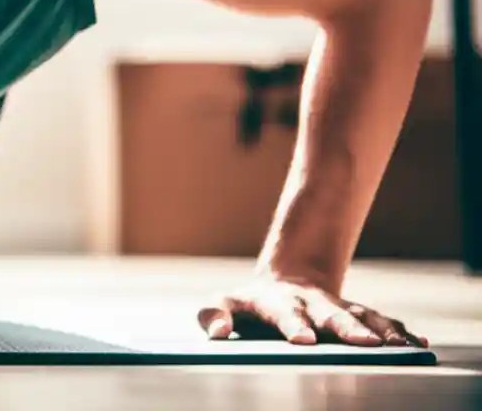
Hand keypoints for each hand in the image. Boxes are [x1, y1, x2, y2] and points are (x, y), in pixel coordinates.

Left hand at [197, 276, 427, 346]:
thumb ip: (213, 315)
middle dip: (347, 328)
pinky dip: (398, 332)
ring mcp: (336, 307)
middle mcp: (310, 302)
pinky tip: (416, 343)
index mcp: (276, 301)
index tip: (303, 340)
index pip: (284, 313)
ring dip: (380, 331)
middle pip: (330, 314)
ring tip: (398, 347)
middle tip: (364, 344)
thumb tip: (215, 335)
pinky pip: (381, 322)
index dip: (293, 325)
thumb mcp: (225, 303)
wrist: (284, 282)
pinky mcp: (356, 314)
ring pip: (361, 316)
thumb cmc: (249, 304)